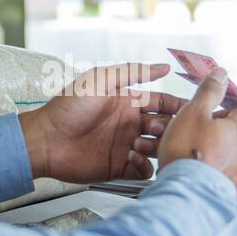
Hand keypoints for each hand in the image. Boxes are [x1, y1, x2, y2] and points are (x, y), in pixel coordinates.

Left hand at [18, 63, 183, 183]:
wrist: (45, 139)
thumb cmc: (67, 107)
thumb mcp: (100, 79)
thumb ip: (132, 71)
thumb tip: (163, 66)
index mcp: (128, 102)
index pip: (162, 102)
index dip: (177, 104)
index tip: (191, 107)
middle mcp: (130, 124)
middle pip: (163, 126)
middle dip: (169, 127)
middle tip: (161, 128)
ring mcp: (125, 145)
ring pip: (157, 148)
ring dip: (158, 146)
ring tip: (144, 144)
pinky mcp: (118, 166)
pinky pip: (142, 169)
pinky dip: (145, 166)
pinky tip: (135, 158)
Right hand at [157, 68, 236, 194]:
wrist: (187, 193)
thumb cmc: (190, 152)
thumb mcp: (195, 111)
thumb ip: (209, 91)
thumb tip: (221, 74)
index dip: (225, 113)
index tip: (209, 116)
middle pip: (234, 137)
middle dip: (216, 136)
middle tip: (192, 137)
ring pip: (225, 159)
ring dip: (210, 156)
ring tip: (187, 158)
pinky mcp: (227, 193)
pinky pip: (219, 179)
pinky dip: (208, 175)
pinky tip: (192, 175)